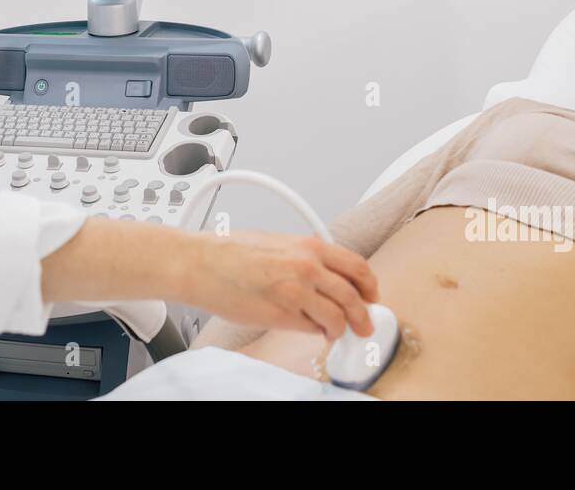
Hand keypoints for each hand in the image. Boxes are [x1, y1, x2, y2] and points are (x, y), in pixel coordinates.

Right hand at [184, 231, 378, 339]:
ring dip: (340, 329)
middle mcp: (307, 268)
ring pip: (336, 318)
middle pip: (353, 297)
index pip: (357, 267)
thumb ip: (306, 255)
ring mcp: (295, 294)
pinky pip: (312, 330)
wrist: (202, 263)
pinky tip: (313, 330)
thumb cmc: (232, 251)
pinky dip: (317, 333)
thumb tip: (327, 274)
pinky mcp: (280, 316)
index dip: (370, 286)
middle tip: (365, 324)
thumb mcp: (279, 241)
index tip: (371, 296)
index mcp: (309, 246)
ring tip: (335, 332)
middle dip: (364, 316)